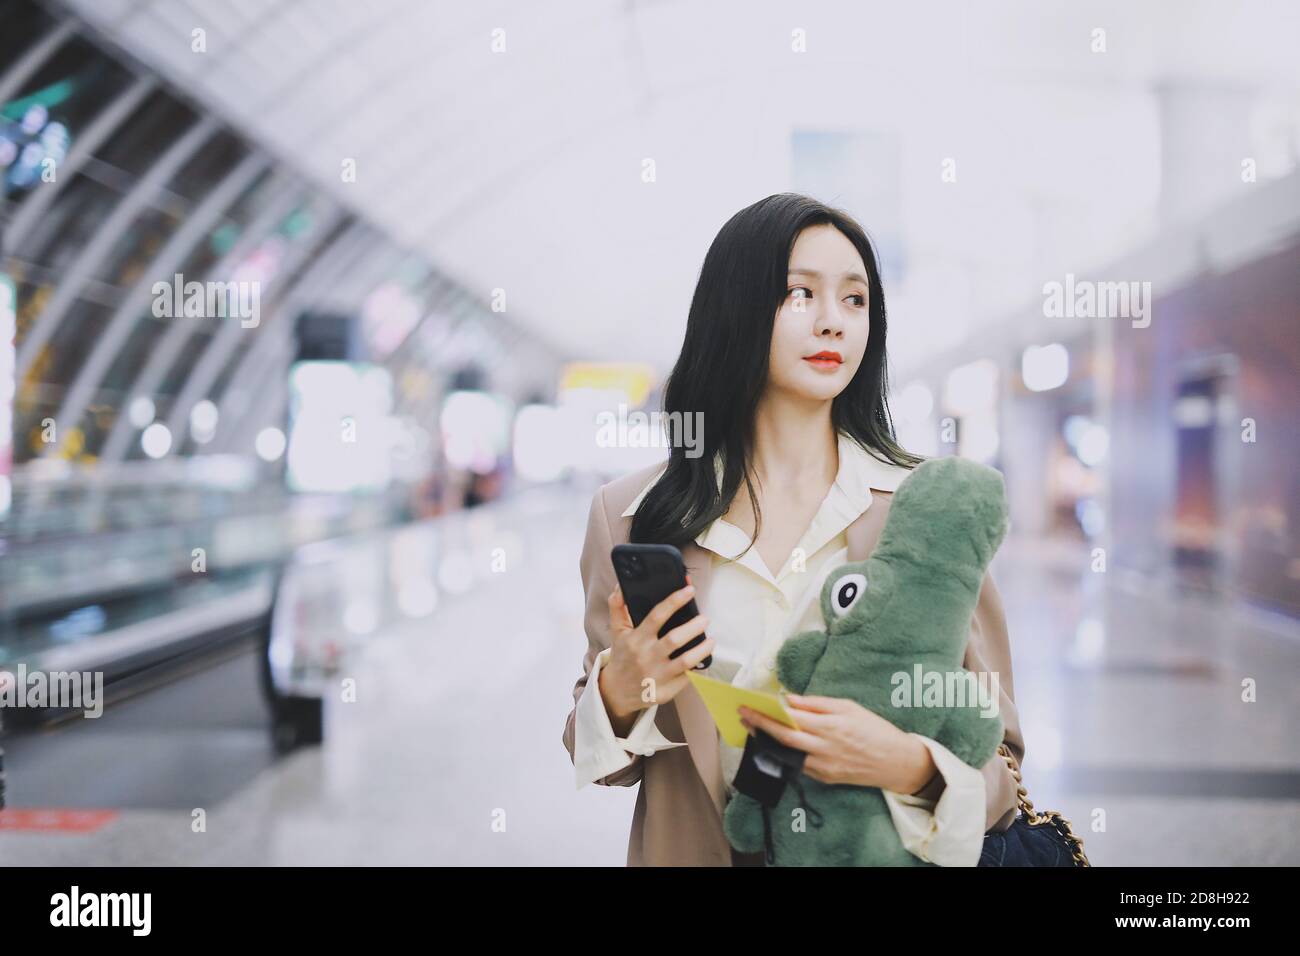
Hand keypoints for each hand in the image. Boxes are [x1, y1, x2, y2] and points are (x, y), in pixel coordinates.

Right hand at [599, 577, 714, 721]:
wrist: (617, 691)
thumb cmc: (622, 656)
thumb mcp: (617, 631)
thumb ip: (617, 606)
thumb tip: (621, 585)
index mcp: (636, 639)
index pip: (656, 616)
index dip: (674, 601)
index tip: (689, 590)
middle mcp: (646, 656)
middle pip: (674, 639)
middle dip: (693, 626)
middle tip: (705, 618)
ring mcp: (657, 675)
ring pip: (685, 661)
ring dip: (702, 649)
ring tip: (710, 640)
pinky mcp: (665, 691)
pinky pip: (686, 678)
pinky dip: (697, 668)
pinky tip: (703, 658)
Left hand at [738, 694, 935, 793]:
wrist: (896, 762)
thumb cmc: (874, 729)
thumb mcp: (849, 707)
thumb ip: (817, 703)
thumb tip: (790, 698)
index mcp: (831, 726)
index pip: (790, 719)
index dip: (767, 713)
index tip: (749, 705)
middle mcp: (824, 748)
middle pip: (783, 738)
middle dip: (759, 726)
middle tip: (742, 716)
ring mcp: (823, 766)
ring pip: (787, 754)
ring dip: (768, 742)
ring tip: (753, 729)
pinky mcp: (825, 778)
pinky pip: (799, 765)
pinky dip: (785, 754)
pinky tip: (775, 744)